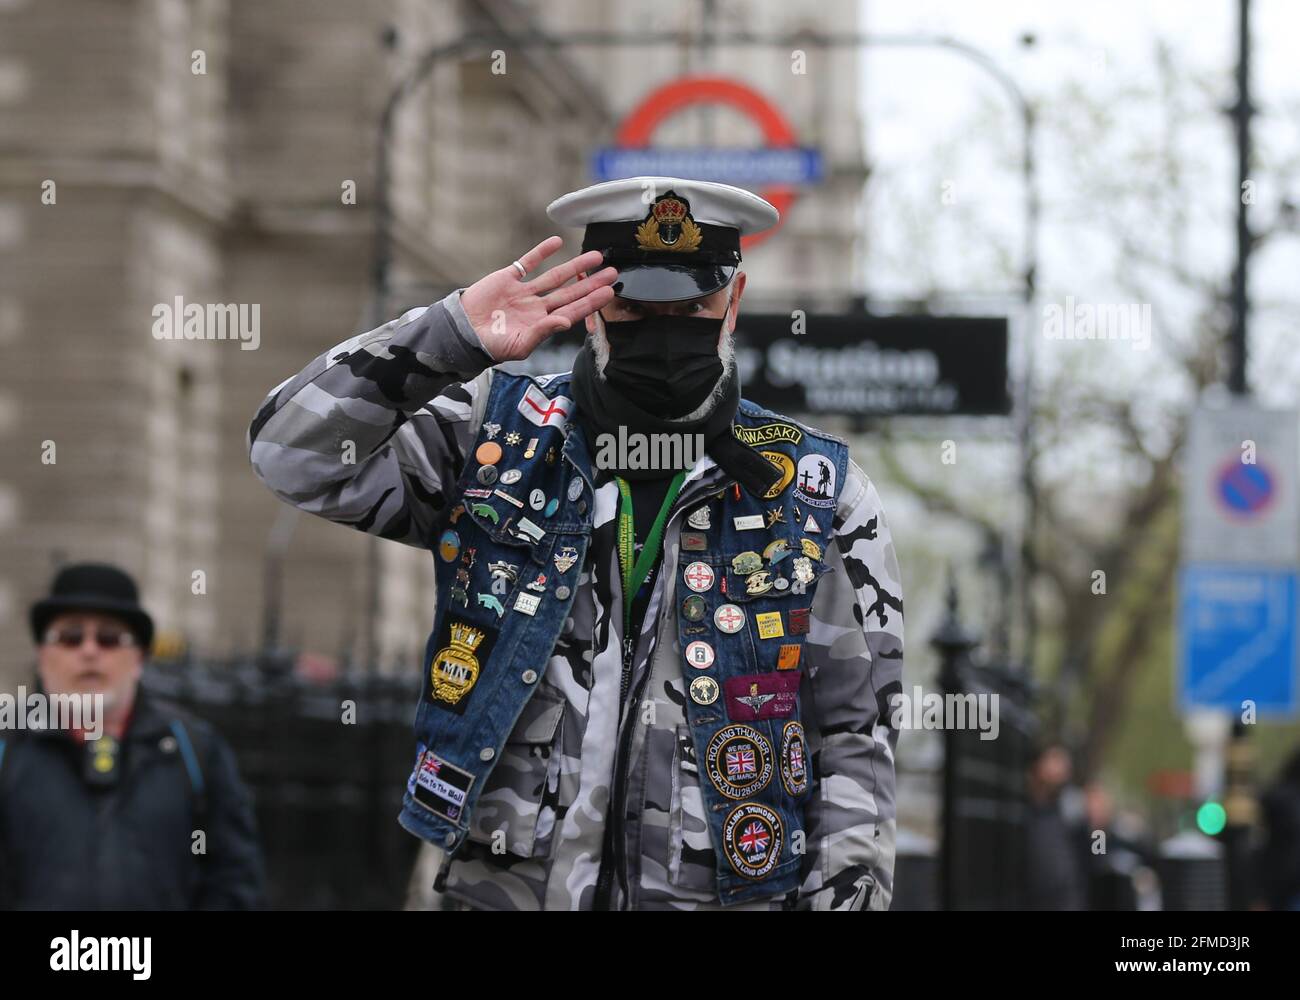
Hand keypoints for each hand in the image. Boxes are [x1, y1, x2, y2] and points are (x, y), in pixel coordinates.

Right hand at [460, 236, 617, 361]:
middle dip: (591, 282)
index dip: (591, 301)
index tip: (609, 292)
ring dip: (575, 266)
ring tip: (596, 256)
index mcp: (541, 324)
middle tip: (613, 273)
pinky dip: (541, 252)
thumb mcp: (518, 345)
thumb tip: (565, 321)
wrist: (461, 332)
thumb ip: (542, 332)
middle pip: (570, 292)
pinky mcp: (508, 278)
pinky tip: (557, 241)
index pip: (573, 310)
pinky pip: (527, 263)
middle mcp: (537, 307)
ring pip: (555, 276)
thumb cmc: (490, 346)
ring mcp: (524, 292)